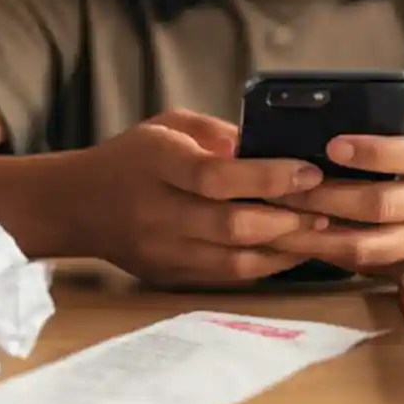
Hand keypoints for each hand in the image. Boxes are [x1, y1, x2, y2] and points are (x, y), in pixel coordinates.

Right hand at [77, 110, 327, 285]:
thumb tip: (272, 148)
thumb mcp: (168, 126)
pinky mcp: (169, 277)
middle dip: (287, 219)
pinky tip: (290, 252)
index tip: (308, 171)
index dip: (267, 176)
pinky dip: (264, 266)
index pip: (216, 177)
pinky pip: (226, 277)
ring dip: (283, 250)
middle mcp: (157, 212)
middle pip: (231, 225)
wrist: (77, 206)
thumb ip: (218, 133)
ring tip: (317, 233)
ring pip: (234, 261)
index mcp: (156, 164)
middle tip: (326, 208)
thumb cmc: (132, 158)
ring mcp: (161, 251)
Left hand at [271, 109, 403, 273]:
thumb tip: (341, 111)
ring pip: (369, 248)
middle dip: (325, 198)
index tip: (332, 144)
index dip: (372, 151)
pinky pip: (371, 266)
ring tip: (279, 223)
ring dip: (319, 238)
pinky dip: (333, 256)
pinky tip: (301, 244)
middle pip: (380, 207)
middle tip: (282, 187)